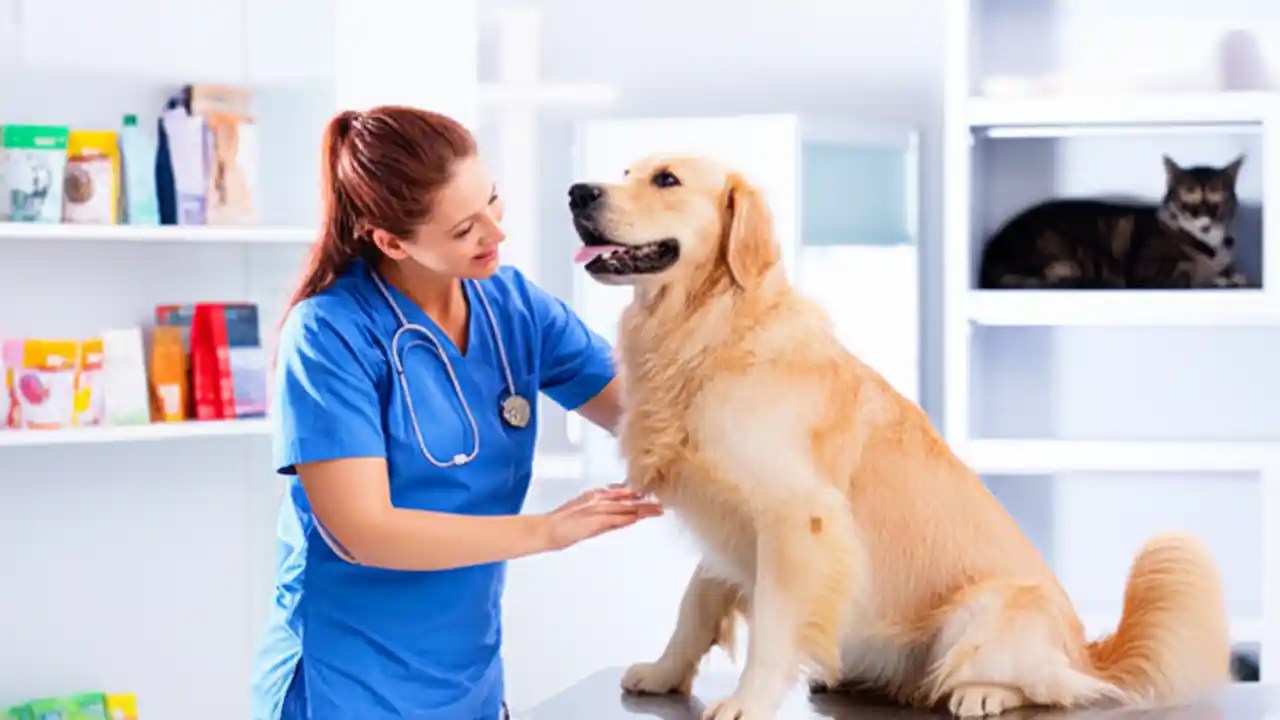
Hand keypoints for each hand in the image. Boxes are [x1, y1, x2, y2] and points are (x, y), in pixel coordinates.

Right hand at [537, 484, 663, 550]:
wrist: (546, 530)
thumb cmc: (560, 523)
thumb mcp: (580, 511)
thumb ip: (596, 510)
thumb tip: (612, 514)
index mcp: (594, 496)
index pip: (621, 495)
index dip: (637, 496)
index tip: (650, 497)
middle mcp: (597, 500)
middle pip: (626, 501)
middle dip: (644, 502)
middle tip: (660, 503)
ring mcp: (596, 510)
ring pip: (624, 508)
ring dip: (642, 509)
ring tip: (657, 509)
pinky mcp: (595, 521)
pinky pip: (615, 518)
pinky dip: (628, 517)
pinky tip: (638, 518)